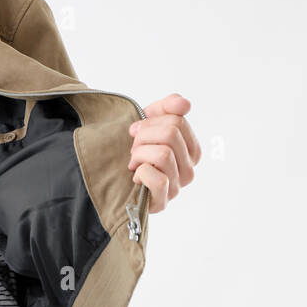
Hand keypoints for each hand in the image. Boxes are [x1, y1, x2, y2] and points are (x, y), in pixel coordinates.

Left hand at [127, 93, 201, 213]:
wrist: (115, 180)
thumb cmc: (136, 151)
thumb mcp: (150, 123)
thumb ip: (167, 107)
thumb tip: (184, 104)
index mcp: (191, 150)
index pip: (178, 121)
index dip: (151, 121)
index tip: (137, 130)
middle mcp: (189, 169)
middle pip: (171, 134)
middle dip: (144, 137)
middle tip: (133, 148)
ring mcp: (177, 187)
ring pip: (163, 154)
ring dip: (139, 154)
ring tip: (133, 162)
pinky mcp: (163, 202)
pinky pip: (158, 180)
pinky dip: (141, 174)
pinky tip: (136, 177)